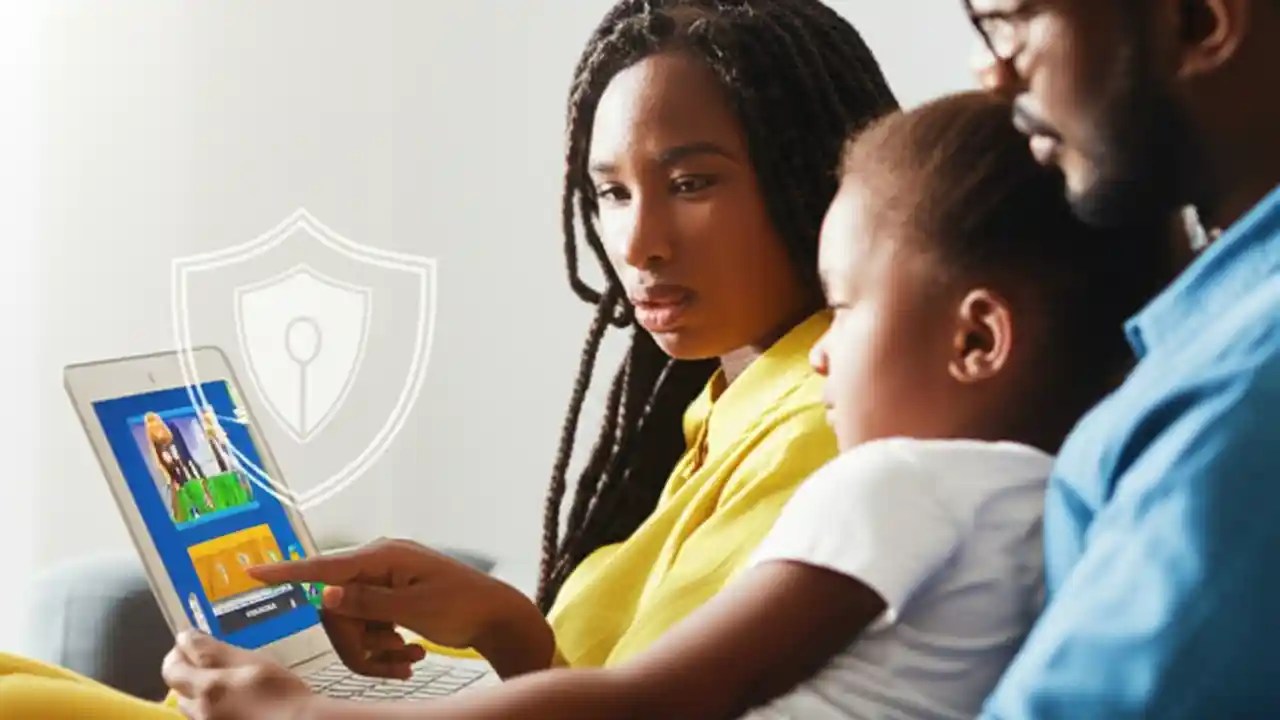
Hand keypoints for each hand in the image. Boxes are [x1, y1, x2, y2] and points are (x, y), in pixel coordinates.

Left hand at [163, 630, 313, 719]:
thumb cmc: (284, 693)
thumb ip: (216, 650)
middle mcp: (201, 710)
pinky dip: (211, 706)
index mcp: (209, 687)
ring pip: (190, 704)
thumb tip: (187, 637)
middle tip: (206, 659)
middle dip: (186, 669)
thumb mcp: (254, 661)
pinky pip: (204, 716)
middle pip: (177, 686)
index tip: (191, 638)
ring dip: (197, 690)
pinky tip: (233, 703)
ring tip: (222, 684)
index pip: (174, 664)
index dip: (181, 647)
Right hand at [249, 539, 528, 660]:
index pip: (324, 566)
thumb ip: (367, 604)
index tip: (252, 572)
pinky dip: (385, 650)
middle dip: (359, 645)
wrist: (497, 618)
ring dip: (375, 652)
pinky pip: (369, 631)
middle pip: (336, 613)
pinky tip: (412, 657)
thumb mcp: (415, 608)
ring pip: (351, 628)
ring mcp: (385, 584)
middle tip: (393, 662)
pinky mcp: (391, 602)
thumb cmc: (462, 606)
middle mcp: (378, 566)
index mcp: (382, 558)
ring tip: (410, 660)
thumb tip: (324, 596)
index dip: (287, 571)